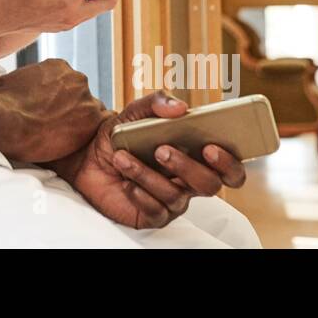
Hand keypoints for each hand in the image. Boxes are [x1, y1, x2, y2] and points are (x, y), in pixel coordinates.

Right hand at [0, 57, 109, 163]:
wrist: (7, 122)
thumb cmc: (2, 102)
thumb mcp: (11, 79)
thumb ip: (26, 80)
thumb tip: (18, 87)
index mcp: (58, 66)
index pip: (67, 81)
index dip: (59, 97)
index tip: (50, 108)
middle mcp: (76, 78)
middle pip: (81, 95)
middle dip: (71, 108)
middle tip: (57, 123)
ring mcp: (87, 99)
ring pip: (91, 111)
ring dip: (81, 121)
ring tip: (64, 135)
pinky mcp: (92, 120)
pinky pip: (100, 126)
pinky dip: (89, 133)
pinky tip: (75, 141)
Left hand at [48, 91, 247, 229]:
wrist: (88, 154)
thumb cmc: (122, 134)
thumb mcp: (136, 111)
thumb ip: (158, 102)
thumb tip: (181, 107)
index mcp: (196, 157)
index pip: (229, 168)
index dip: (228, 162)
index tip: (211, 147)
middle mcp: (189, 181)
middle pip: (210, 185)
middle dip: (187, 167)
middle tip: (162, 150)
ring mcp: (172, 200)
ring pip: (176, 196)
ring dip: (147, 175)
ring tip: (123, 158)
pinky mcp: (152, 215)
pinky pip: (156, 211)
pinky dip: (140, 194)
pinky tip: (125, 182)